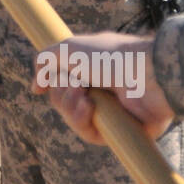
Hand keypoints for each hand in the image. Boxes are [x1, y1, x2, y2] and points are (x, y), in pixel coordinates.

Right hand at [33, 32, 171, 144]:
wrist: (147, 74)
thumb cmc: (112, 56)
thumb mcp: (70, 48)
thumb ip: (46, 60)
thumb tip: (36, 87)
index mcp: (91, 69)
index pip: (61, 83)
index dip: (51, 86)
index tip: (39, 89)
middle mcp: (100, 89)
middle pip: (64, 102)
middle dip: (61, 95)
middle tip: (74, 85)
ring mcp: (110, 110)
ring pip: (74, 119)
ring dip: (70, 108)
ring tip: (83, 97)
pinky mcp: (119, 129)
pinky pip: (90, 135)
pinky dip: (83, 123)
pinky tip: (88, 110)